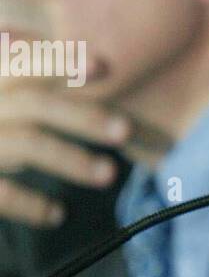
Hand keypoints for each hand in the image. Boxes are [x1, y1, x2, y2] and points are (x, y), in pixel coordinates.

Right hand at [0, 68, 128, 225]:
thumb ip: (14, 76)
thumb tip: (71, 62)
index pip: (23, 62)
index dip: (62, 62)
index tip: (104, 66)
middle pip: (33, 103)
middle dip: (83, 116)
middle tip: (126, 130)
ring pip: (25, 144)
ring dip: (70, 159)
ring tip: (108, 174)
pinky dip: (30, 204)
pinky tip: (57, 214)